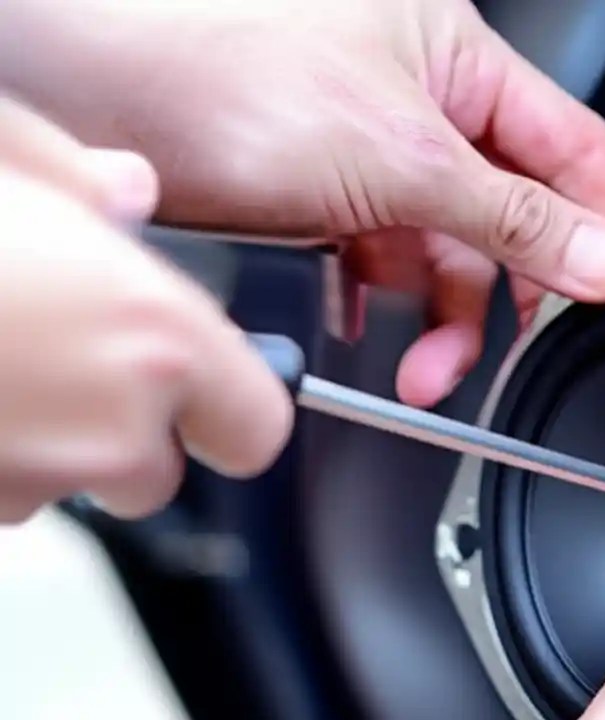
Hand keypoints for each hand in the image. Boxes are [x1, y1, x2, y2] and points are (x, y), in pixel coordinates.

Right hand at [0, 101, 292, 521]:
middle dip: (123, 433)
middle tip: (67, 362)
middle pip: (156, 474)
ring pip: (61, 489)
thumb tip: (126, 191)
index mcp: (155, 337)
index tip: (210, 389)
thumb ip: (82, 182)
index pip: (257, 426)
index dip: (231, 408)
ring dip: (39, 447)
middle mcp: (105, 427)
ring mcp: (24, 481)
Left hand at [2, 0, 604, 406]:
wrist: (93, 88)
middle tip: (544, 350)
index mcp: (465, 66)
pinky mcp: (329, 198)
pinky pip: (389, 264)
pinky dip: (391, 307)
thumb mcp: (401, 156)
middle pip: (520, 217)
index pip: (581, 153)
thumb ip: (513, 216)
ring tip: (432, 368)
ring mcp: (378, 155)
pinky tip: (379, 331)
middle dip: (525, 293)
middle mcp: (428, 107)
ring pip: (452, 255)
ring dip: (449, 320)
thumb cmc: (225, 68)